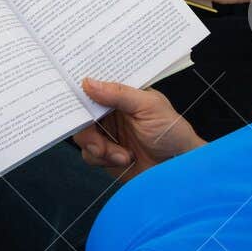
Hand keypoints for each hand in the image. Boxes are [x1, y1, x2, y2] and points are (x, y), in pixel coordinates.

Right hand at [72, 79, 203, 180]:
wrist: (179, 168)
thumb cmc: (171, 132)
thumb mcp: (148, 106)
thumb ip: (118, 94)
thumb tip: (88, 83)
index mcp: (121, 95)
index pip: (94, 87)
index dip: (81, 91)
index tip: (72, 97)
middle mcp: (110, 112)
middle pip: (82, 114)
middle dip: (86, 129)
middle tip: (97, 142)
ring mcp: (107, 133)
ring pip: (83, 136)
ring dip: (98, 147)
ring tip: (122, 155)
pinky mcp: (105, 154)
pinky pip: (89, 155)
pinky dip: (103, 159)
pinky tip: (123, 160)